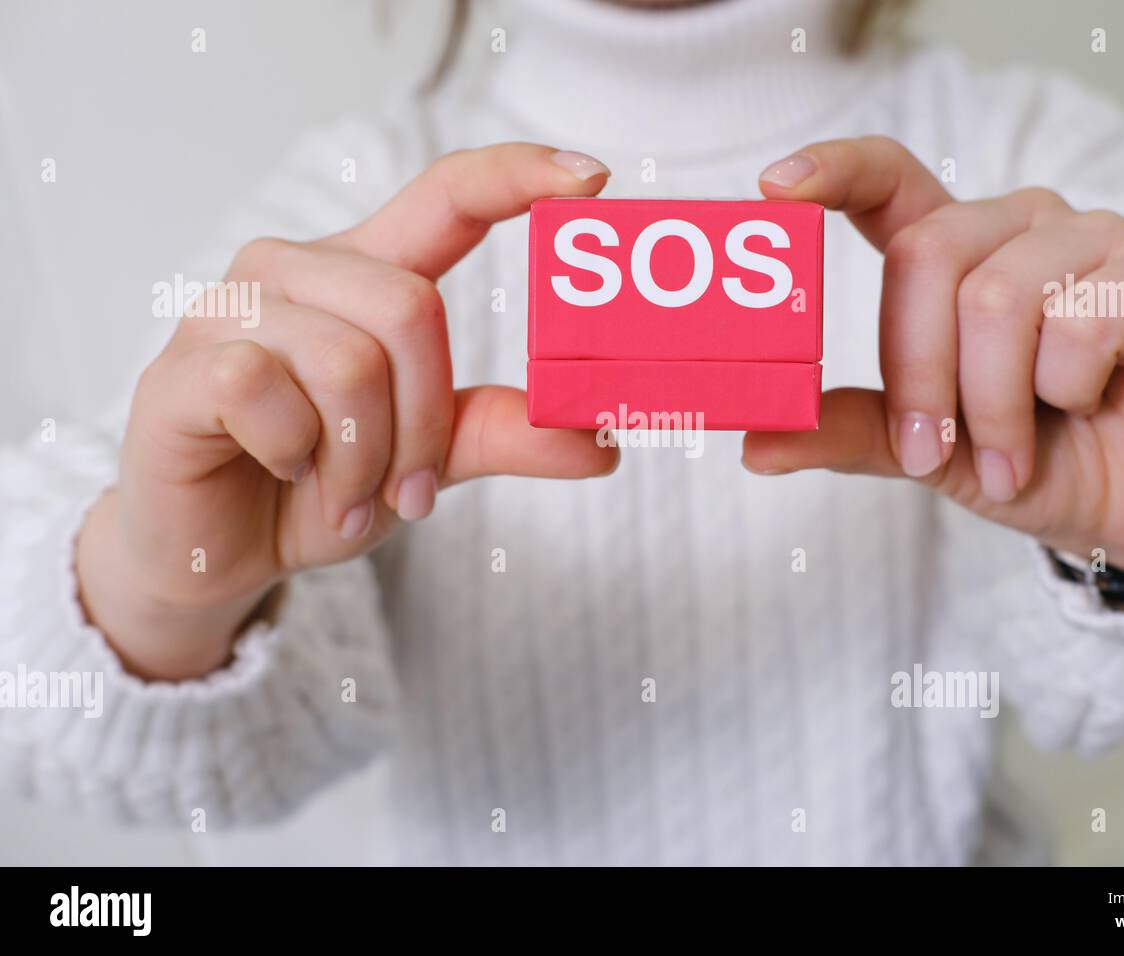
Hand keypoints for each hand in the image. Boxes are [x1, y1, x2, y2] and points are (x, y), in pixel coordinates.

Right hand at [77, 144, 617, 678]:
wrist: (221, 550)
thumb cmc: (319, 485)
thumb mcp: (428, 460)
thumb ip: (501, 435)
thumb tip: (599, 444)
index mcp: (368, 274)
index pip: (448, 195)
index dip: (518, 176)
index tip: (594, 178)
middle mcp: (298, 271)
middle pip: (412, 309)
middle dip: (425, 425)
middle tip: (411, 494)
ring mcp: (232, 309)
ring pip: (348, 361)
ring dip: (363, 458)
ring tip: (345, 496)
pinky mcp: (183, 364)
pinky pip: (266, 390)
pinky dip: (297, 457)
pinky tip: (283, 473)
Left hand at [745, 137, 1123, 588]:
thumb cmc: (1028, 462)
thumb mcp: (924, 453)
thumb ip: (851, 432)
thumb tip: (755, 446)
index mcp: (957, 254)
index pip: (890, 181)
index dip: (834, 171)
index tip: (773, 187)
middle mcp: (1021, 228)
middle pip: (928, 255)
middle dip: (919, 374)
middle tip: (932, 450)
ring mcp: (1096, 241)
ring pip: (1000, 299)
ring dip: (995, 405)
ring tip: (1014, 456)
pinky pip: (1083, 324)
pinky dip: (1069, 393)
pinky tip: (1092, 407)